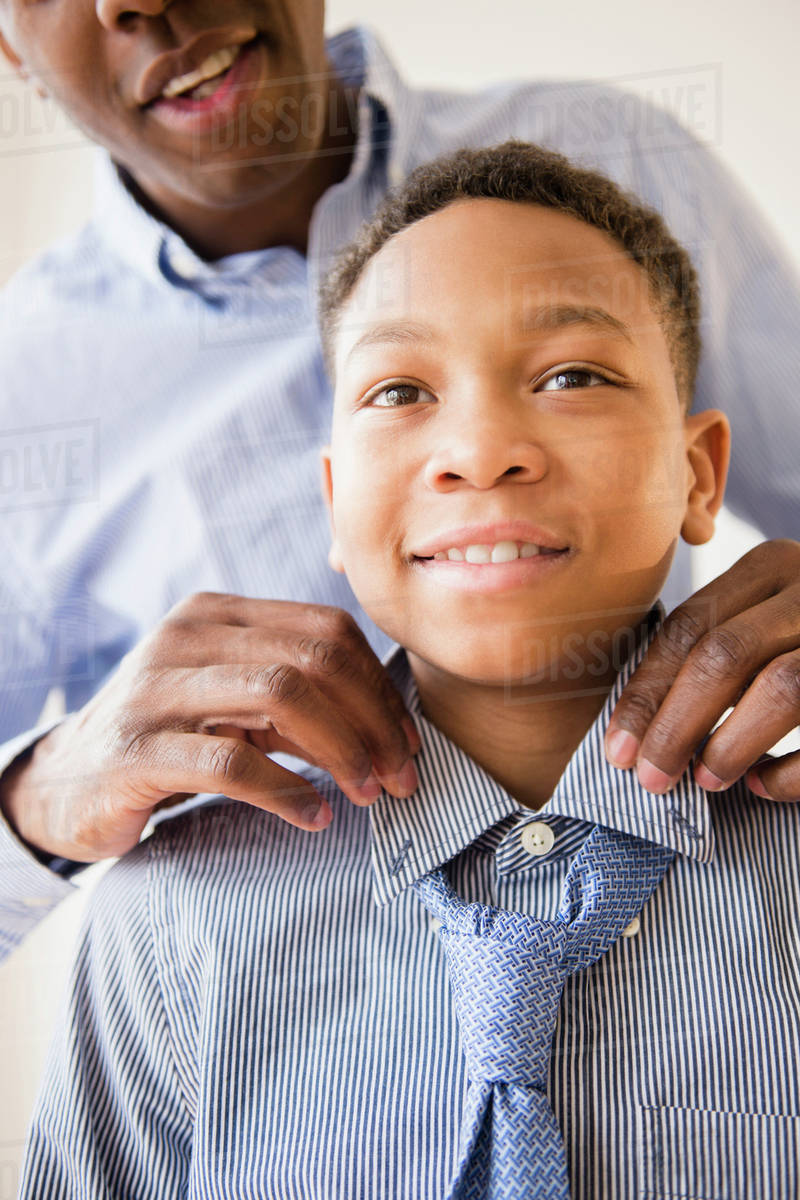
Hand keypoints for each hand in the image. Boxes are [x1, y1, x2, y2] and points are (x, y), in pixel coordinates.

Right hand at [0, 593, 419, 861]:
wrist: (68, 781)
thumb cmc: (169, 738)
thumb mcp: (234, 704)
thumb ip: (300, 702)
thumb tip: (389, 731)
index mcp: (217, 615)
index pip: (326, 632)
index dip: (379, 687)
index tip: (407, 743)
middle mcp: (184, 637)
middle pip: (314, 661)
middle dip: (372, 722)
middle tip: (401, 777)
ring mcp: (156, 689)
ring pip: (281, 696)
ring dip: (341, 751)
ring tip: (368, 793)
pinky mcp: (136, 748)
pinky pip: (231, 763)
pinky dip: (287, 791)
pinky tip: (314, 817)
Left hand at [605, 539, 799, 798]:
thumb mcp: (767, 619)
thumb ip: (717, 650)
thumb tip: (641, 728)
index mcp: (773, 565)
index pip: (690, 627)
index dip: (646, 693)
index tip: (617, 749)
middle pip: (726, 654)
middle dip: (676, 724)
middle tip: (650, 777)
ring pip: (784, 686)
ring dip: (732, 743)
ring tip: (705, 781)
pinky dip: (792, 769)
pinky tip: (764, 786)